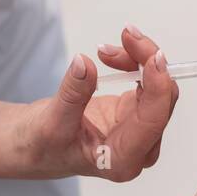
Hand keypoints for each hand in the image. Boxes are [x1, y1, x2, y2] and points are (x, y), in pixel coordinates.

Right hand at [16, 26, 178, 181]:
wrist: (34, 143)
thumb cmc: (40, 144)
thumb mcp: (50, 122)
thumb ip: (72, 94)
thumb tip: (84, 64)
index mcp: (123, 159)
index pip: (153, 121)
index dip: (158, 88)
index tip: (154, 57)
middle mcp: (140, 147)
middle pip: (162, 99)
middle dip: (147, 63)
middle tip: (126, 36)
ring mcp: (140, 129)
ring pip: (157, 87)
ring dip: (139, 60)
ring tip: (105, 51)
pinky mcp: (136, 112)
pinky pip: (148, 82)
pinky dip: (134, 63)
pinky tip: (113, 57)